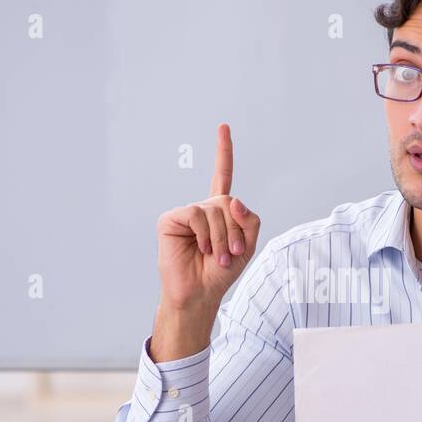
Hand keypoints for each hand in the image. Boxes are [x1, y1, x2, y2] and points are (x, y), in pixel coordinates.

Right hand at [151, 123, 260, 359]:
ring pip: (215, 209)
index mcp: (219, 212)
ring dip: (222, 236)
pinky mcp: (170, 219)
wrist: (199, 294)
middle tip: (230, 253)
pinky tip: (199, 248)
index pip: (223, 176)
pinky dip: (204, 233)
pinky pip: (196, 214)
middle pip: (229, 202)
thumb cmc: (219, 273)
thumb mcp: (247, 245)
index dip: (223, 152)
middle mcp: (201, 208)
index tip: (223, 127)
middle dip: (235, 230)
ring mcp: (185, 213)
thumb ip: (250, 219)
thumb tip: (232, 199)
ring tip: (216, 256)